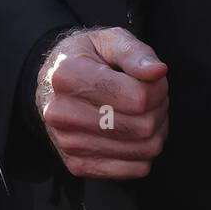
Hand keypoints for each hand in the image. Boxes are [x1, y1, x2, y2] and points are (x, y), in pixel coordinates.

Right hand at [37, 27, 168, 179]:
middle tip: (153, 95)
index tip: (154, 78)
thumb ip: (135, 53)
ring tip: (145, 112)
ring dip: (156, 131)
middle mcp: (63, 114)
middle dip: (160, 108)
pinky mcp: (77, 165)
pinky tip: (135, 133)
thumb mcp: (109, 39)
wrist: (51, 83)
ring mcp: (69, 144)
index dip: (159, 88)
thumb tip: (158, 72)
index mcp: (69, 76)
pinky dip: (145, 152)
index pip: (137, 98)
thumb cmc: (86, 57)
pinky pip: (133, 170)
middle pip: (142, 126)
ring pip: (143, 150)